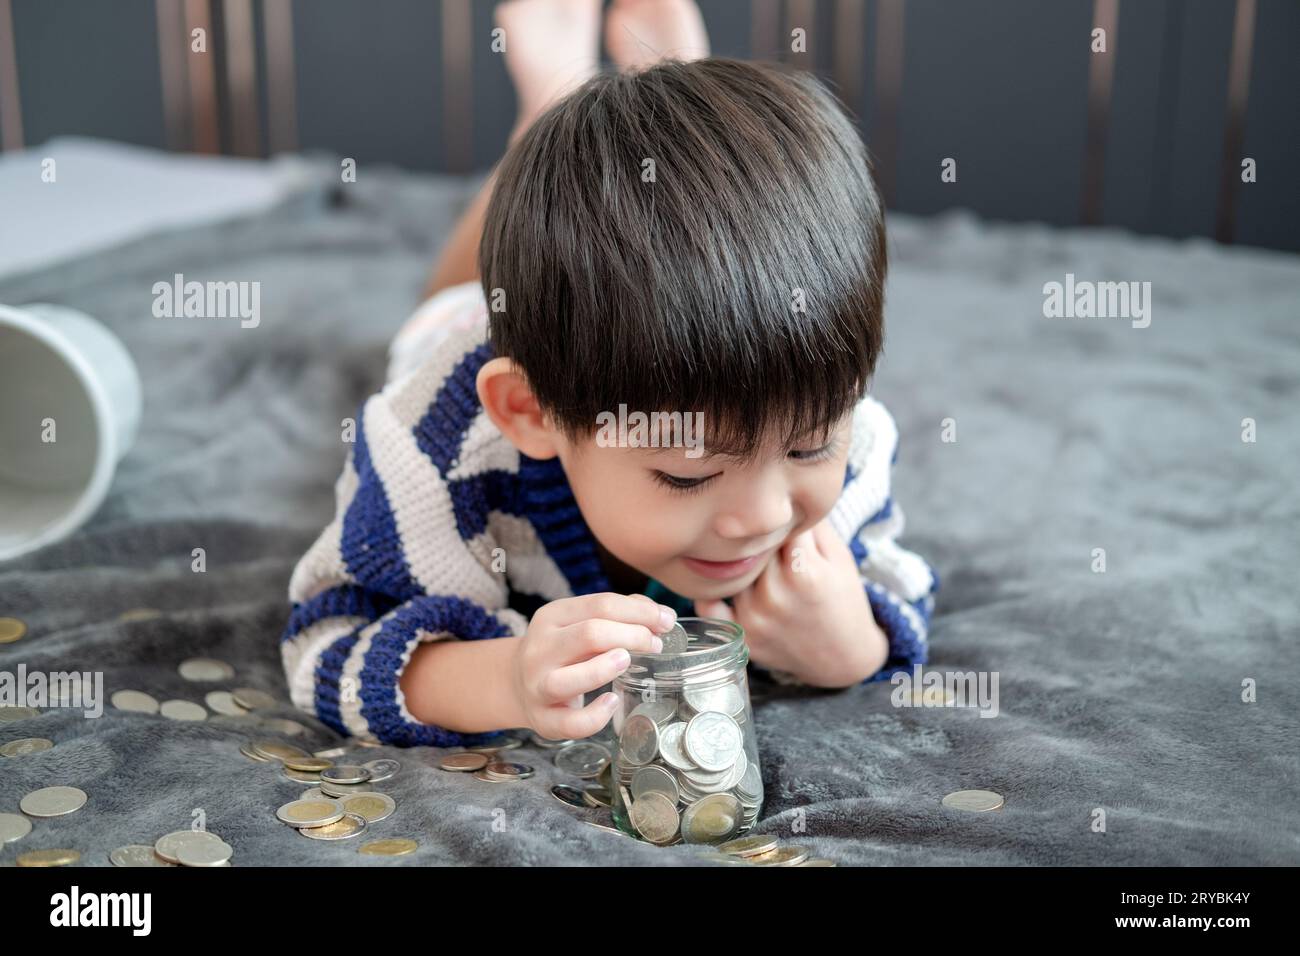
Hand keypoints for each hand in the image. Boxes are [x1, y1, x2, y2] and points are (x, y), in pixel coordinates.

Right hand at [510, 592, 671, 738]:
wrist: (516, 683)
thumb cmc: (562, 650)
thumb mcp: (578, 622)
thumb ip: (617, 613)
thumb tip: (661, 615)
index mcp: (552, 616)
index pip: (601, 605)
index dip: (640, 612)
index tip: (666, 621)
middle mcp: (540, 649)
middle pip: (589, 634)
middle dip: (632, 636)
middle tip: (655, 645)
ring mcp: (537, 686)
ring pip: (568, 678)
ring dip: (605, 669)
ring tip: (628, 661)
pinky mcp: (543, 719)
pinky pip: (571, 723)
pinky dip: (596, 715)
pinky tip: (613, 702)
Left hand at [695, 519, 884, 686]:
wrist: (845, 656)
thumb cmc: (844, 598)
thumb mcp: (838, 555)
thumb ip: (811, 524)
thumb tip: (786, 488)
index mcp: (805, 572)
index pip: (776, 525)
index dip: (777, 517)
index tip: (777, 514)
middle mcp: (776, 595)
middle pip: (750, 546)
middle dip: (755, 536)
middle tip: (758, 532)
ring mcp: (755, 618)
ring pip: (730, 569)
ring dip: (735, 560)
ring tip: (747, 556)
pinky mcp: (742, 636)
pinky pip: (709, 605)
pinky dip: (712, 591)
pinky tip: (725, 581)